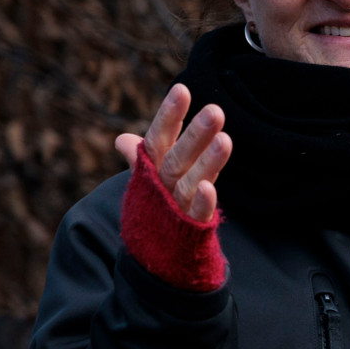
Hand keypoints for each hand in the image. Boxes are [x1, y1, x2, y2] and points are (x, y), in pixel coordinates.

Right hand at [114, 84, 229, 220]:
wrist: (155, 259)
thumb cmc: (154, 211)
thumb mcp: (146, 184)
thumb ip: (141, 160)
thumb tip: (124, 140)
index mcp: (153, 169)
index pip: (158, 138)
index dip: (169, 116)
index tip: (182, 89)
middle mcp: (162, 185)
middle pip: (177, 156)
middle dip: (195, 133)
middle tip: (215, 110)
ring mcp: (174, 207)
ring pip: (191, 180)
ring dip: (207, 161)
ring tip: (225, 139)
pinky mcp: (188, 229)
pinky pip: (196, 214)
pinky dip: (202, 202)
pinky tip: (210, 188)